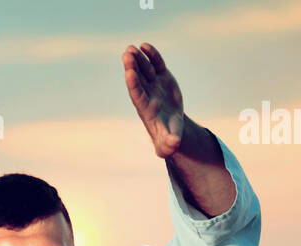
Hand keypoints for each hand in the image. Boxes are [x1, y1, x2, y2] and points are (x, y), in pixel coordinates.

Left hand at [122, 42, 183, 157]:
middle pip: (137, 79)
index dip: (133, 84)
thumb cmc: (168, 139)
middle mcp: (147, 95)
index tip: (129, 73)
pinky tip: (145, 46)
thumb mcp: (169, 145)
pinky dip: (151, 55)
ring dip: (138, 59)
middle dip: (132, 67)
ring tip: (132, 48)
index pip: (137, 95)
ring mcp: (154, 85)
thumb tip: (174, 144)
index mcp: (146, 109)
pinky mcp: (162, 78)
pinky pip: (156, 64)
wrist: (172, 129)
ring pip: (144, 69)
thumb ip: (169, 144)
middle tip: (127, 54)